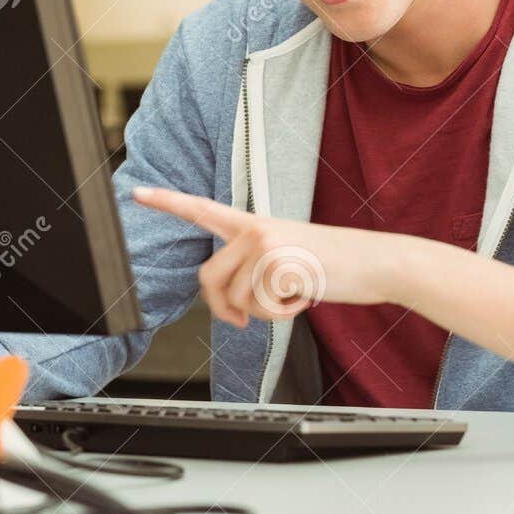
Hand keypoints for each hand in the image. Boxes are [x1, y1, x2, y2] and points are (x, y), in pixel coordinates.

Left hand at [131, 187, 403, 325]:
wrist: (376, 262)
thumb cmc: (334, 264)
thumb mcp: (288, 258)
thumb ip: (253, 269)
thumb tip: (228, 305)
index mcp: (254, 223)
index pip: (203, 209)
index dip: (167, 202)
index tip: (138, 193)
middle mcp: (255, 228)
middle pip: (209, 278)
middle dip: (223, 308)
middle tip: (246, 320)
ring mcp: (266, 243)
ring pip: (237, 298)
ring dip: (263, 313)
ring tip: (293, 298)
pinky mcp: (278, 263)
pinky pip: (261, 307)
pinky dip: (281, 315)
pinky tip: (304, 299)